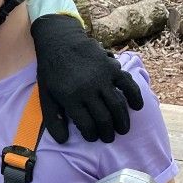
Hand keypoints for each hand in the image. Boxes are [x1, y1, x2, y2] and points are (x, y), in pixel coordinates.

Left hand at [30, 15, 143, 144]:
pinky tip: (137, 107)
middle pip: (103, 118)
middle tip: (109, 138)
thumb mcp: (45, 95)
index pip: (86, 124)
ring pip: (117, 106)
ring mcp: (102, 78)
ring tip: (122, 130)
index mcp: (70, 97)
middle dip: (108, 133)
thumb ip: (53, 118)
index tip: (92, 137)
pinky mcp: (112, 68)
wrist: (60, 41)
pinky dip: (135, 97)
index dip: (91, 135)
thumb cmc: (51, 71)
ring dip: (122, 121)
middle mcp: (87, 89)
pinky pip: (128, 85)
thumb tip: (63, 141)